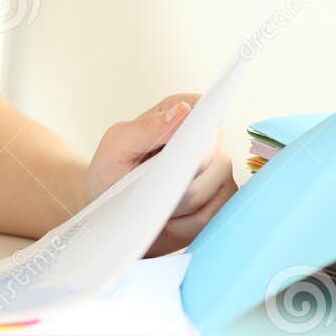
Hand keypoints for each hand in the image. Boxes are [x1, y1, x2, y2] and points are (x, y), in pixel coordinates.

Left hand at [85, 93, 238, 256]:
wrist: (111, 212)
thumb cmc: (111, 172)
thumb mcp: (116, 147)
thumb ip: (145, 128)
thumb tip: (182, 110)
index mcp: (180, 112)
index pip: (205, 113)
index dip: (192, 134)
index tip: (174, 153)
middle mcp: (208, 140)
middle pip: (206, 160)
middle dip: (172, 180)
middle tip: (146, 185)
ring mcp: (220, 172)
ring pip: (207, 194)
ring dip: (174, 206)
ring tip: (153, 201)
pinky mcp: (224, 202)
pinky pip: (211, 218)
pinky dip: (183, 225)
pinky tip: (166, 219)